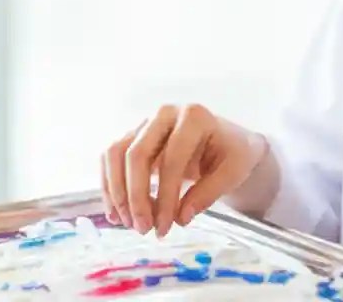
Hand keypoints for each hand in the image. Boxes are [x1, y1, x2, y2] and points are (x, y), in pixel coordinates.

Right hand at [100, 104, 267, 237]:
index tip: (165, 227)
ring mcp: (144, 122)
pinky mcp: (132, 135)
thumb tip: (180, 218)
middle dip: (136, 196)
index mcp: (193, 116)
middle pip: (136, 154)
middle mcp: (164, 113)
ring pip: (116, 153)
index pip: (172, 158)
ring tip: (127, 223)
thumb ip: (208, 193)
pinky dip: (109, 185)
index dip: (166, 196)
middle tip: (143, 229)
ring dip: (117, 192)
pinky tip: (116, 212)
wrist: (223, 140)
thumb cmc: (230, 153)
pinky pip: (110, 158)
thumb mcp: (233, 172)